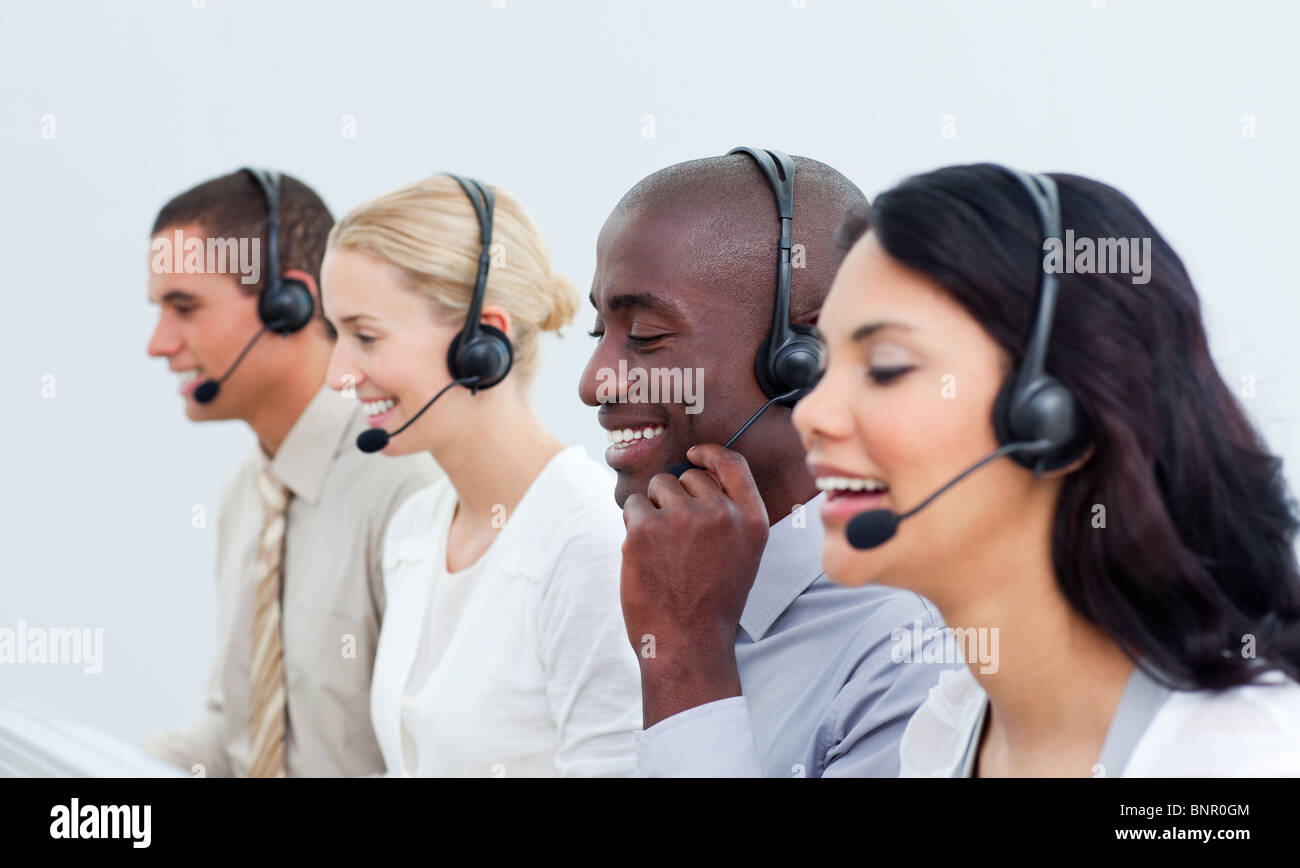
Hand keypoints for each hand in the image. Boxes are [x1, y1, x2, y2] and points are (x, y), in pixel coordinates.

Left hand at [621, 443, 769, 726]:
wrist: (687, 643)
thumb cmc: (712, 602)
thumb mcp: (743, 555)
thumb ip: (731, 514)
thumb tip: (697, 476)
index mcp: (751, 520)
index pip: (732, 464)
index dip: (709, 454)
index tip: (693, 455)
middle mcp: (721, 513)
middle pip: (688, 476)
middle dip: (676, 497)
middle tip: (675, 538)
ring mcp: (682, 518)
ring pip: (658, 487)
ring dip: (653, 508)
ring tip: (661, 547)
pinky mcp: (645, 528)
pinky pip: (633, 505)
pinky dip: (633, 523)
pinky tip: (644, 554)